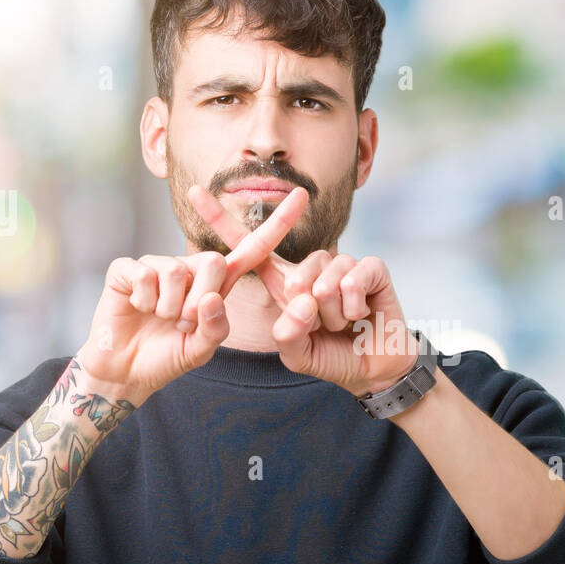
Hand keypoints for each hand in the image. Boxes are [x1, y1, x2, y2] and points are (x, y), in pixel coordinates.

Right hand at [75, 187, 310, 404]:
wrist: (126, 373)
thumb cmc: (167, 357)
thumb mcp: (202, 349)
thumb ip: (215, 327)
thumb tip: (210, 297)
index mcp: (216, 283)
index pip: (252, 250)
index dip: (278, 225)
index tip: (304, 196)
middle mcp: (189, 267)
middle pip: (214, 262)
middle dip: (199, 304)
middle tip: (182, 323)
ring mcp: (156, 265)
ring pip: (177, 272)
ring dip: (170, 309)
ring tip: (159, 319)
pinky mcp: (126, 270)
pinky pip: (145, 277)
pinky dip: (144, 302)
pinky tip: (137, 309)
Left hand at [186, 185, 418, 396]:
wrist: (371, 370)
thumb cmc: (330, 357)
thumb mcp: (297, 353)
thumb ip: (288, 334)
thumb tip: (303, 299)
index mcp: (285, 283)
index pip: (249, 249)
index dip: (220, 221)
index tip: (192, 193)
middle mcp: (311, 267)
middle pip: (295, 277)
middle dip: (311, 315)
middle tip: (324, 327)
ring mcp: (342, 264)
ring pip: (325, 281)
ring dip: (334, 315)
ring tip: (343, 323)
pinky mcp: (372, 267)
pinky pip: (352, 279)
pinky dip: (353, 306)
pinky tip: (360, 314)